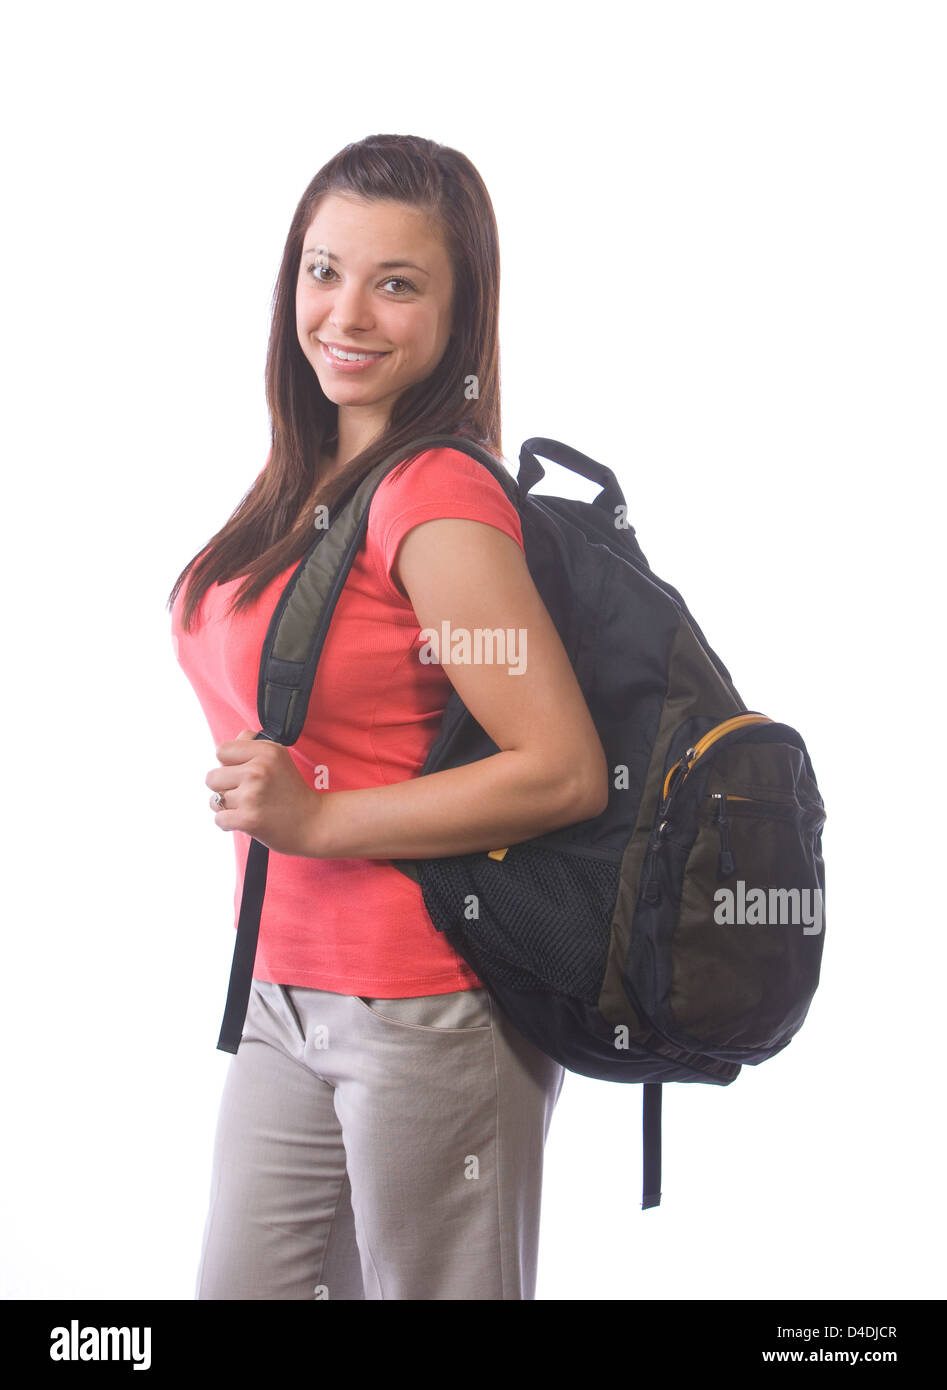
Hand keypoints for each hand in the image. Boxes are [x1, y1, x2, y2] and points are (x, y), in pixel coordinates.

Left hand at [206, 729, 322, 856]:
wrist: (313, 823)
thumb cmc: (292, 791)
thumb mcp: (279, 757)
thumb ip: (251, 744)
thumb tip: (228, 744)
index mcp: (266, 751)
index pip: (221, 751)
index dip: (228, 764)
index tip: (242, 773)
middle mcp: (258, 770)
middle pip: (212, 777)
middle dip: (224, 787)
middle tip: (246, 793)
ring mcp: (252, 795)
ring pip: (214, 801)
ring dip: (227, 807)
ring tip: (248, 807)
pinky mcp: (248, 820)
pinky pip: (219, 819)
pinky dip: (229, 823)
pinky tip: (246, 820)